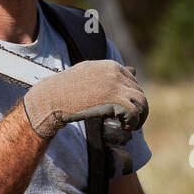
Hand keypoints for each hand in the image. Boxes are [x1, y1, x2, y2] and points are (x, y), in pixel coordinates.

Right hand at [22, 60, 147, 138]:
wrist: (52, 97)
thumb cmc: (65, 88)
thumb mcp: (87, 72)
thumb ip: (106, 73)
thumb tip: (132, 70)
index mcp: (111, 65)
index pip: (133, 80)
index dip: (131, 96)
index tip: (125, 108)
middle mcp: (116, 72)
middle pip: (138, 91)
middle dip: (137, 107)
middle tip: (129, 120)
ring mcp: (116, 86)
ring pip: (142, 102)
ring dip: (139, 116)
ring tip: (131, 125)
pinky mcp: (115, 101)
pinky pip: (134, 113)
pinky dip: (133, 123)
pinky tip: (126, 127)